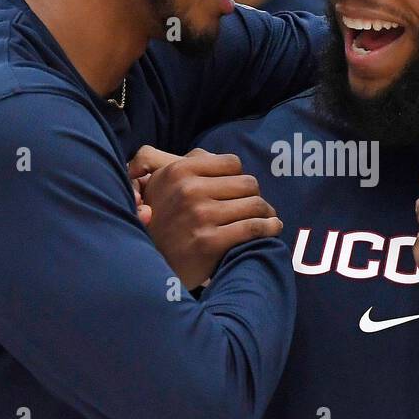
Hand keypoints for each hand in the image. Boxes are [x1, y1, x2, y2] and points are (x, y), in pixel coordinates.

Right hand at [129, 145, 281, 288]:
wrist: (145, 262)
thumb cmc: (160, 219)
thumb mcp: (162, 183)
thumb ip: (188, 163)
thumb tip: (214, 156)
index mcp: (179, 170)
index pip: (231, 163)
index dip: (239, 177)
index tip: (239, 190)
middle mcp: (189, 190)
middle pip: (247, 183)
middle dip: (254, 196)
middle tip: (255, 207)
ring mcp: (200, 216)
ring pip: (254, 205)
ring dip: (266, 212)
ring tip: (268, 218)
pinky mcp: (210, 242)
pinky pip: (253, 228)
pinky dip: (269, 228)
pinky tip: (272, 229)